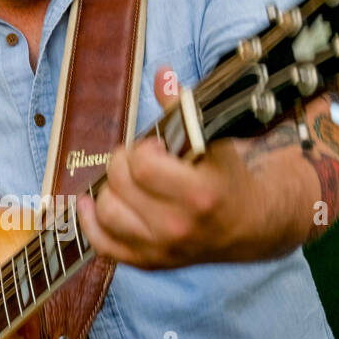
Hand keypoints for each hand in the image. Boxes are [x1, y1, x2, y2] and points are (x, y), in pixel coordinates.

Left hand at [74, 65, 259, 269]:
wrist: (248, 225)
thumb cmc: (227, 179)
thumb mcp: (213, 143)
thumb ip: (183, 110)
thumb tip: (162, 75)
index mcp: (199, 194)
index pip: (142, 164)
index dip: (143, 148)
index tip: (157, 147)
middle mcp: (178, 227)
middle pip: (119, 184)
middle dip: (124, 163)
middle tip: (140, 161)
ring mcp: (161, 249)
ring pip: (105, 212)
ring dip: (110, 190)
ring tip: (128, 182)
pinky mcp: (148, 263)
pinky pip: (102, 245)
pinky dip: (90, 222)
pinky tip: (90, 203)